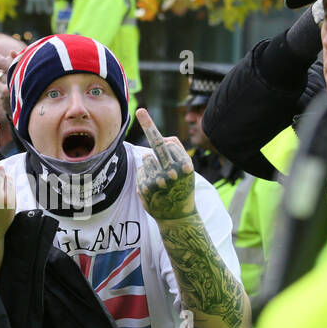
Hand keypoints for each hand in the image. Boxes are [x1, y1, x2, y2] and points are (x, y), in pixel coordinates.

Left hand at [135, 107, 195, 221]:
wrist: (178, 216)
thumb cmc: (182, 186)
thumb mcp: (187, 169)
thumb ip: (177, 152)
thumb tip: (161, 139)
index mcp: (185, 165)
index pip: (166, 142)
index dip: (150, 127)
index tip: (140, 111)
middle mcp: (173, 172)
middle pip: (157, 144)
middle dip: (148, 125)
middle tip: (140, 111)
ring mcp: (158, 180)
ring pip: (147, 158)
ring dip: (151, 164)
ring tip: (160, 178)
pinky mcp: (145, 188)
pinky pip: (141, 171)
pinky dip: (145, 175)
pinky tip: (153, 187)